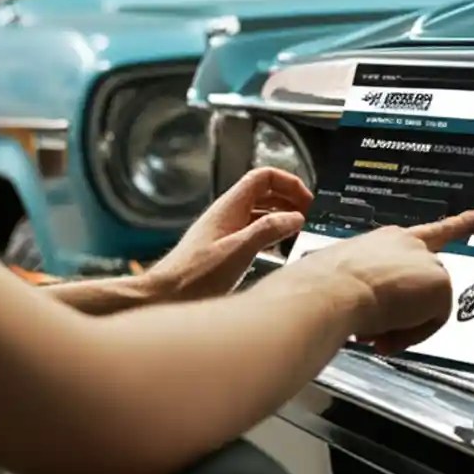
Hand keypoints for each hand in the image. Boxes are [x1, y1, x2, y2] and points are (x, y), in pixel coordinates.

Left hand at [146, 168, 312, 301]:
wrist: (165, 296)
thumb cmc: (194, 277)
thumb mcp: (238, 251)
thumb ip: (268, 231)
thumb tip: (295, 217)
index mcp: (229, 207)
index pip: (263, 177)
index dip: (288, 182)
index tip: (306, 201)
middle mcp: (226, 214)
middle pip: (263, 192)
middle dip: (289, 199)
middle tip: (308, 216)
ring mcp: (224, 230)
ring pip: (258, 212)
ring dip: (281, 217)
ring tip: (298, 231)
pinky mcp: (223, 247)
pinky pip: (252, 231)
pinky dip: (270, 235)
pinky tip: (278, 250)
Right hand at [287, 210, 473, 355]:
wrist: (333, 289)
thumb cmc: (325, 283)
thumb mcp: (346, 276)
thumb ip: (366, 287)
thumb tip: (370, 316)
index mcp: (386, 240)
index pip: (427, 232)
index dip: (456, 224)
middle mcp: (411, 244)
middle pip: (425, 282)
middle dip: (408, 312)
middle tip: (378, 331)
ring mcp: (428, 262)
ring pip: (425, 306)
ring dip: (403, 325)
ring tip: (373, 331)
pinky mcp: (440, 284)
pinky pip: (433, 321)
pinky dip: (413, 334)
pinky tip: (388, 333)